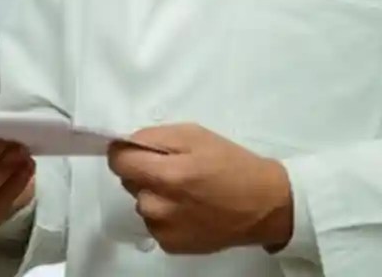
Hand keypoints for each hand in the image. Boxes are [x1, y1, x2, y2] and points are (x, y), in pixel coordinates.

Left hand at [107, 123, 293, 254]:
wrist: (263, 206)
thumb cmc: (232, 164)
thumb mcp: (196, 135)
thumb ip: (156, 137)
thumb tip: (127, 143)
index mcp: (166, 175)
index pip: (118, 161)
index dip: (125, 151)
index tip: (139, 149)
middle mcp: (159, 207)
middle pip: (129, 182)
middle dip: (145, 171)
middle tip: (176, 168)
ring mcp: (163, 230)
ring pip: (141, 203)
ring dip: (155, 194)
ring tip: (187, 190)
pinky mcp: (170, 246)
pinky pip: (154, 222)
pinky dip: (166, 214)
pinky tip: (190, 209)